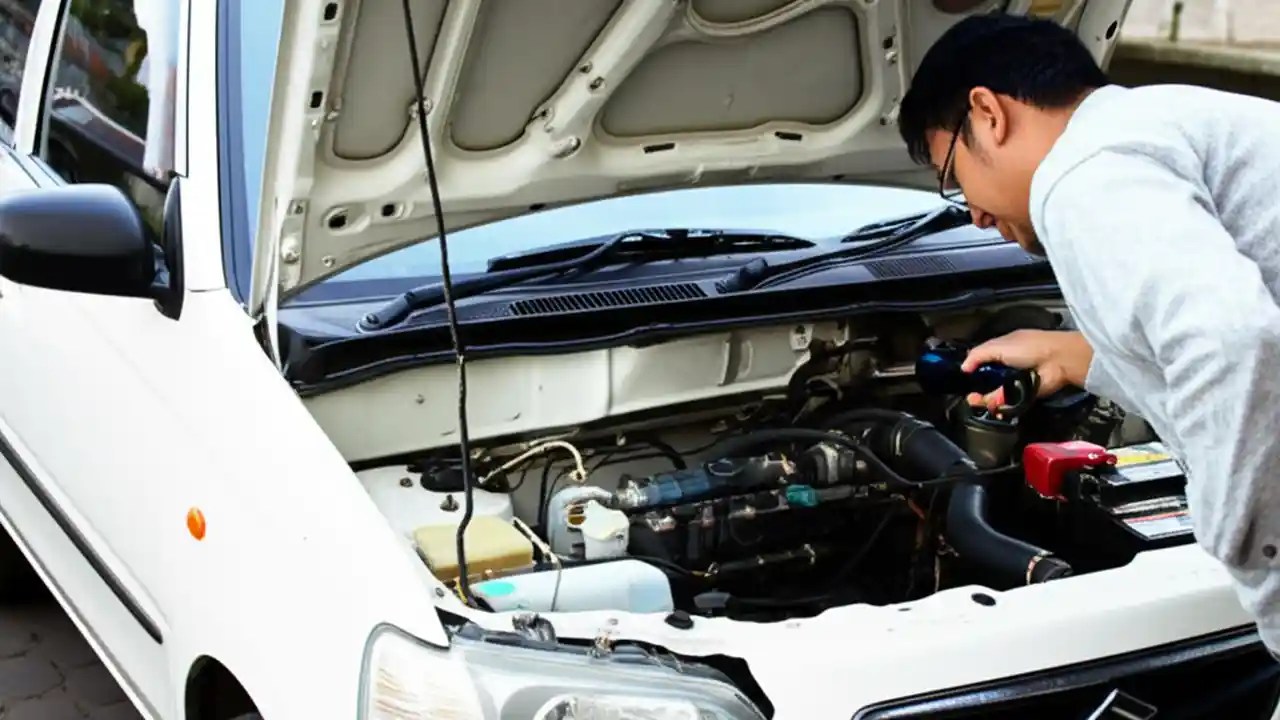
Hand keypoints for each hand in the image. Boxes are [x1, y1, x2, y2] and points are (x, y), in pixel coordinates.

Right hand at [961, 329, 1093, 413]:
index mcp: (1001, 351)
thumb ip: (977, 355)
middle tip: (969, 396)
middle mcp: (1008, 369)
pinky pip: (1006, 405)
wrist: (1057, 360)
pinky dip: (998, 407)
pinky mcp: (1023, 397)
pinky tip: (990, 406)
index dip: (971, 370)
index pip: (982, 363)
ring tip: (975, 400)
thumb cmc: (1030, 347)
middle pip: (986, 383)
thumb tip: (963, 368)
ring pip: (994, 396)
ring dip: (983, 400)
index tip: (964, 377)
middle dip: (976, 390)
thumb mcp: (998, 345)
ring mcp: (1015, 384)